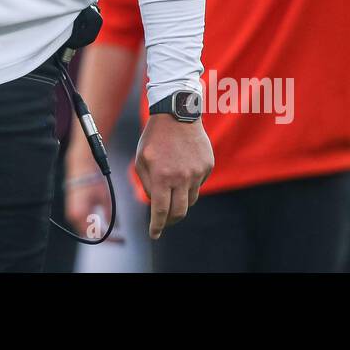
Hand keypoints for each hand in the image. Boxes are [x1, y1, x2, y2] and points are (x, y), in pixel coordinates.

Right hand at [63, 165, 112, 240]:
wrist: (81, 166)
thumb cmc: (92, 179)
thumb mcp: (105, 198)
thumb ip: (110, 215)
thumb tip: (115, 226)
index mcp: (80, 214)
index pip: (95, 234)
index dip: (109, 239)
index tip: (119, 239)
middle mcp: (73, 216)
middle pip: (89, 234)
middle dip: (102, 236)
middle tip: (115, 237)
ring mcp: (71, 213)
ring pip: (85, 230)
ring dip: (96, 231)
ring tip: (110, 231)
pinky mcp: (72, 209)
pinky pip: (82, 222)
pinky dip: (91, 224)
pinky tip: (100, 222)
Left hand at [135, 113, 213, 238]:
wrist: (177, 115)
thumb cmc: (155, 138)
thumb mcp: (141, 160)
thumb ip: (147, 184)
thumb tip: (155, 203)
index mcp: (162, 176)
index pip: (160, 211)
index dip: (157, 226)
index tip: (154, 235)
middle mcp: (181, 177)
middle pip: (179, 212)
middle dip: (170, 221)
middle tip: (164, 222)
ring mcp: (197, 172)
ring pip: (190, 200)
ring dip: (180, 200)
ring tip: (172, 188)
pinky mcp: (207, 166)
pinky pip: (198, 184)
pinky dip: (190, 184)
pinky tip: (183, 169)